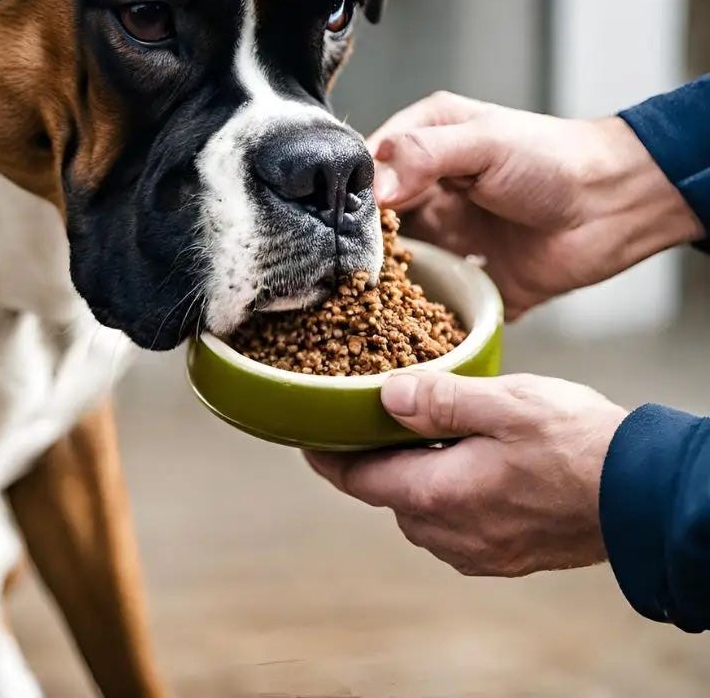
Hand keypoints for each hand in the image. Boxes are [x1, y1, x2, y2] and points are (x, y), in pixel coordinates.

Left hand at [306, 370, 627, 575]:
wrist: (645, 493)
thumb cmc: (577, 443)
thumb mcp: (503, 402)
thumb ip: (438, 399)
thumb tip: (385, 396)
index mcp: (438, 496)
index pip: (357, 481)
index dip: (327, 457)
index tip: (307, 438)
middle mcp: (451, 535)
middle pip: (387, 496)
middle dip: (374, 461)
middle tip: (371, 420)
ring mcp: (480, 552)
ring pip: (420, 513)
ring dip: (412, 477)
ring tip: (421, 435)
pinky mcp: (507, 555)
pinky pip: (454, 527)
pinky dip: (445, 495)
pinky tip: (464, 464)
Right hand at [369, 92, 703, 319]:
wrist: (615, 209)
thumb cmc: (557, 161)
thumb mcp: (486, 143)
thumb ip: (425, 157)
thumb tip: (376, 190)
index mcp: (424, 144)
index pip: (367, 169)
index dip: (349, 195)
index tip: (336, 222)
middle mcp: (427, 190)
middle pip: (373, 221)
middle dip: (359, 244)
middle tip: (343, 268)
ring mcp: (445, 234)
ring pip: (395, 263)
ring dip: (383, 283)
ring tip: (361, 303)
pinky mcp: (465, 276)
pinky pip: (431, 300)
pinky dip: (417, 313)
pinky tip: (402, 323)